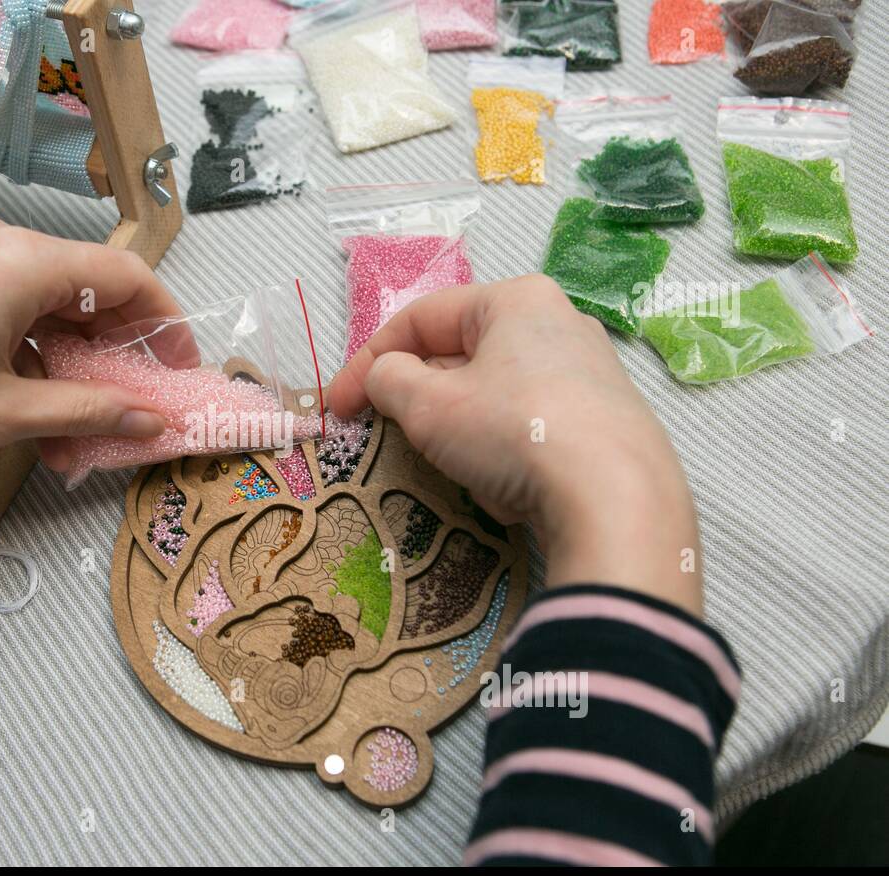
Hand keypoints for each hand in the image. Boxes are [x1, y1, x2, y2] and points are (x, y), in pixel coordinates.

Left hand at [0, 212, 180, 493]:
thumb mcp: (4, 414)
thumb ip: (89, 411)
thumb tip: (150, 421)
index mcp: (22, 262)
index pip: (127, 277)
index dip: (166, 326)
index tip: (181, 373)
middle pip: (90, 285)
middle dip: (118, 350)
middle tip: (135, 406)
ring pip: (50, 298)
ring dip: (74, 357)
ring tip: (80, 424)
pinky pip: (11, 301)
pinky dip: (34, 347)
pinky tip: (35, 402)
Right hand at [329, 275, 702, 615]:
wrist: (616, 498)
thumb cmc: (512, 431)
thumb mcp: (427, 406)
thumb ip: (389, 382)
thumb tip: (386, 378)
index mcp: (514, 300)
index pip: (420, 318)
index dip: (367, 361)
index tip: (337, 406)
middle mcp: (559, 323)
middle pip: (461, 355)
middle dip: (420, 398)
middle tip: (391, 433)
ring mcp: (590, 374)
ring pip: (495, 396)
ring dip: (462, 431)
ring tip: (460, 469)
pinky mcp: (608, 423)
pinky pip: (532, 429)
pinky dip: (505, 454)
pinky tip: (508, 489)